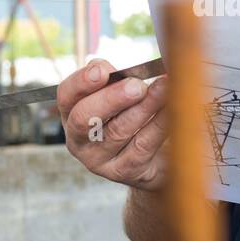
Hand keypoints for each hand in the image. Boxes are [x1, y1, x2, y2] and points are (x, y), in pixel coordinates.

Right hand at [57, 59, 168, 191]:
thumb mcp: (119, 94)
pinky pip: (142, 146)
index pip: (67, 96)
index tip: (102, 71)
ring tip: (163, 88)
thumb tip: (111, 68)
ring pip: (117, 131)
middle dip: (111, 98)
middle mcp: (79, 139)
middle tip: (137, 85)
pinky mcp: (124, 172)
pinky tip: (171, 109)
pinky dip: (158, 125)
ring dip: (143, 108)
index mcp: (72, 114)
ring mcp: (99, 160)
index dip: (82, 82)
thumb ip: (112, 78)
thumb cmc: (134, 117)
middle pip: (85, 118)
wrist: (155, 158)